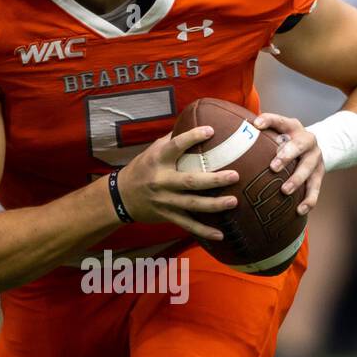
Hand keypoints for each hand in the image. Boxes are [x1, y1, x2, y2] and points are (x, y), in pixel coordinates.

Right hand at [116, 125, 239, 241]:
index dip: (192, 137)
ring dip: (215, 204)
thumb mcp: (152, 151)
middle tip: (235, 175)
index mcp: (158, 160)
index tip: (210, 130)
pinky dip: (204, 232)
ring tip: (234, 201)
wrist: (121, 197)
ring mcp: (165, 201)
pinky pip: (188, 225)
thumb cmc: (142, 168)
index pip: (176, 146)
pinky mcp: (168, 216)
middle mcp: (162, 181)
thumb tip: (195, 121)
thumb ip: (172, 139)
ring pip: (193, 205)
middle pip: (191, 181)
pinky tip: (221, 235)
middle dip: (214, 180)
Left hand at [253, 113, 323, 214]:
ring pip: (308, 170)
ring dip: (297, 180)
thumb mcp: (276, 133)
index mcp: (293, 128)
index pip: (280, 121)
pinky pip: (315, 189)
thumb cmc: (285, 142)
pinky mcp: (320, 175)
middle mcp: (307, 141)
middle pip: (299, 146)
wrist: (312, 149)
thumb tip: (229, 137)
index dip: (269, 121)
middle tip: (273, 167)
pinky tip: (299, 210)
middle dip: (287, 156)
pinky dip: (309, 200)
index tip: (256, 125)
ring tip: (284, 191)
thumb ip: (258, 134)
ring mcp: (315, 159)